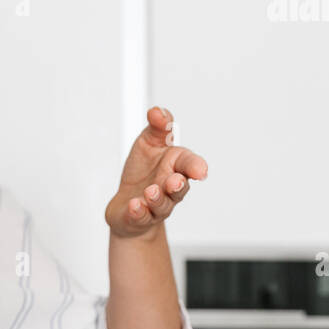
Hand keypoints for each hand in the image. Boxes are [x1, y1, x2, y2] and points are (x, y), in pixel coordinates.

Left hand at [104, 106, 207, 239]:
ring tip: (151, 191)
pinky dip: (138, 211)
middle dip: (178, 185)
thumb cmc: (142, 172)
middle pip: (179, 188)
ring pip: (161, 204)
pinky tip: (135, 205)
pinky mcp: (138, 217)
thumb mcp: (148, 143)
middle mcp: (169, 187)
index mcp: (175, 166)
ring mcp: (155, 205)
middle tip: (175, 180)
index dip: (195, 166)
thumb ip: (157, 127)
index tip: (200, 170)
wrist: (128, 205)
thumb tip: (158, 111)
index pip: (189, 164)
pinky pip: (141, 216)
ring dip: (157, 198)